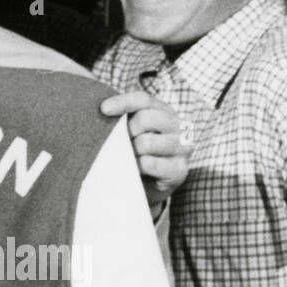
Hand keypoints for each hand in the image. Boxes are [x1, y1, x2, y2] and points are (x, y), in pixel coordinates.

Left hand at [101, 89, 188, 206]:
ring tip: (128, 157)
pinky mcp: (179, 170)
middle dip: (127, 132)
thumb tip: (103, 111)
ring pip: (146, 142)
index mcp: (165, 112)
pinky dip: (136, 167)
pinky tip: (134, 170)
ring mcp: (183, 148)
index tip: (103, 109)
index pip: (143, 99)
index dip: (123, 102)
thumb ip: (124, 120)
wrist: (151, 187)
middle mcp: (179, 126)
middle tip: (121, 144)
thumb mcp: (133, 132)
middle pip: (145, 119)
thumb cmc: (138, 154)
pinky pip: (149, 163)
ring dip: (131, 151)